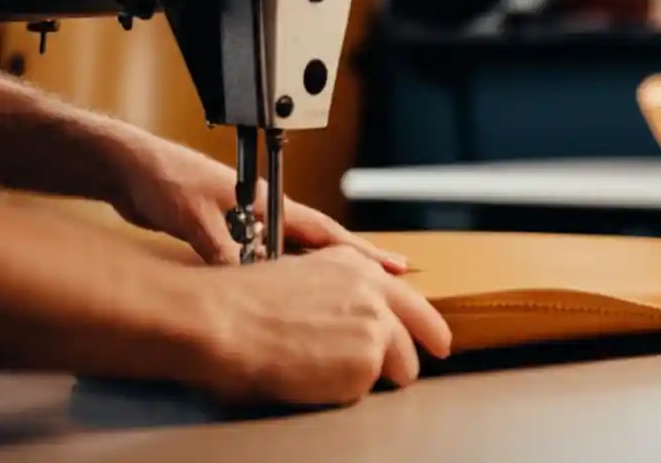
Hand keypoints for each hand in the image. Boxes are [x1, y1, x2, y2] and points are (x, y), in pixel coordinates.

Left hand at [111, 135, 405, 270]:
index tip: (395, 265)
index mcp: (267, 201)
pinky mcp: (224, 232)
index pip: (325, 231)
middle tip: (390, 281)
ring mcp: (245, 221)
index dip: (361, 252)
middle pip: (320, 243)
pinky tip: (287, 289)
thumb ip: (222, 250)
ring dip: (320, 270)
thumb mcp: (195, 218)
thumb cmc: (163, 178)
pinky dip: (284, 274)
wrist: (128, 169)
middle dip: (355, 262)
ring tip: (348, 291)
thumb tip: (246, 282)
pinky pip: (266, 259)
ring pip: (294, 252)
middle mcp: (263, 211)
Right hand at [188, 245, 451, 404]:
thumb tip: (354, 318)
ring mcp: (375, 327)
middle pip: (419, 336)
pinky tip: (311, 379)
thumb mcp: (301, 277)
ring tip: (327, 374)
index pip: (412, 300)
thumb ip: (340, 292)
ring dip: (372, 378)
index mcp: (357, 268)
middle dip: (406, 359)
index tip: (438, 342)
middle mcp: (374, 292)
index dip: (427, 326)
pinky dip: (344, 393)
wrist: (222, 321)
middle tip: (401, 374)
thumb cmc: (241, 304)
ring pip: (400, 368)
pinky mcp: (367, 363)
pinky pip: (366, 391)